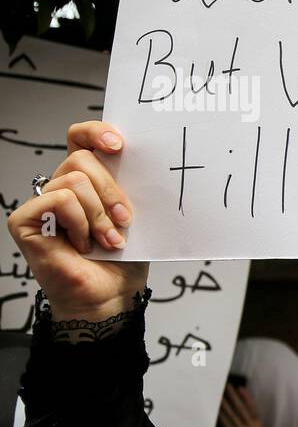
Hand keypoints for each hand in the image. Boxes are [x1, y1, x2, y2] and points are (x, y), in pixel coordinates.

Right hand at [7, 121, 147, 320]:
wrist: (110, 295)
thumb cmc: (122, 259)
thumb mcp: (133, 214)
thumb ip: (129, 185)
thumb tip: (144, 159)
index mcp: (87, 180)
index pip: (81, 138)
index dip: (96, 131)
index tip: (119, 144)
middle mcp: (61, 187)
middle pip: (82, 159)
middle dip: (111, 190)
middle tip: (125, 220)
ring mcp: (41, 202)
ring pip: (74, 179)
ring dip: (99, 214)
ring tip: (107, 240)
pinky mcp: (24, 219)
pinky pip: (59, 199)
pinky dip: (79, 222)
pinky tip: (81, 244)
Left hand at [218, 383, 262, 426]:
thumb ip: (248, 420)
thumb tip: (237, 404)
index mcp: (258, 425)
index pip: (253, 408)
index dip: (246, 397)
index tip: (240, 387)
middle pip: (241, 409)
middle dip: (234, 397)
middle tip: (227, 386)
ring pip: (233, 415)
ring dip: (225, 403)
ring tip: (220, 394)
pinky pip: (226, 423)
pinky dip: (221, 414)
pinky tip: (217, 408)